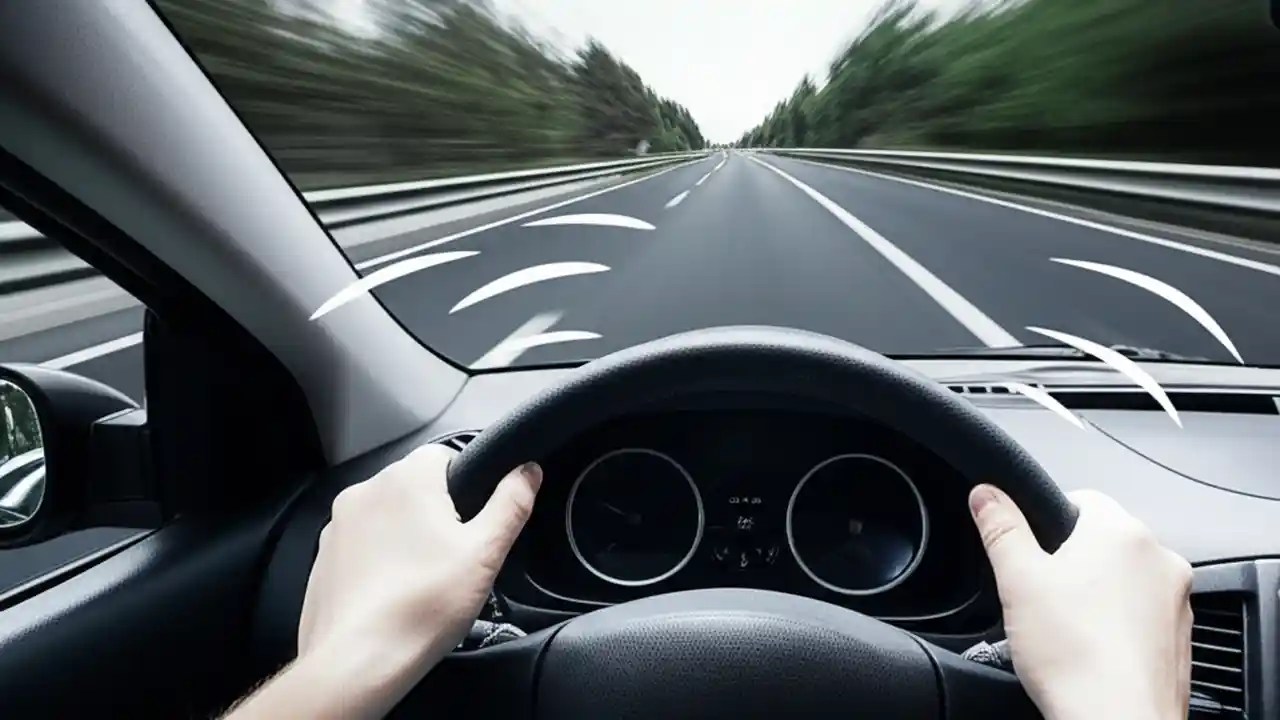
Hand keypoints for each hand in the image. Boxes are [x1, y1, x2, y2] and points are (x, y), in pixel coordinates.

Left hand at [296, 444, 540, 712]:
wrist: (358, 661)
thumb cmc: (424, 604)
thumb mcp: (485, 553)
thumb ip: (511, 504)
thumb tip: (527, 470)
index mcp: (407, 478)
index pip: (446, 455)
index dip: (468, 486)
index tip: (474, 525)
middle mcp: (366, 491)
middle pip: (415, 487)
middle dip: (437, 514)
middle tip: (454, 558)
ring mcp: (338, 524)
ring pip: (387, 517)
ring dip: (405, 537)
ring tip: (423, 582)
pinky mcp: (324, 557)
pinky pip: (362, 546)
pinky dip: (379, 561)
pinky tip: (394, 593)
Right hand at [969, 485, 1191, 719]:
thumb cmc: (1073, 655)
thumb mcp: (1016, 580)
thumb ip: (1001, 528)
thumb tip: (987, 494)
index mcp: (1121, 532)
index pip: (1081, 499)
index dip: (1046, 523)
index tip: (1029, 554)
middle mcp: (1160, 559)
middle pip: (1103, 542)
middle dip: (1071, 563)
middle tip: (1041, 597)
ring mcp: (1177, 600)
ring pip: (1124, 580)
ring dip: (1097, 594)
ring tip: (1066, 630)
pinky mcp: (1180, 637)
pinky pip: (1142, 616)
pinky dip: (1118, 626)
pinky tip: (1092, 651)